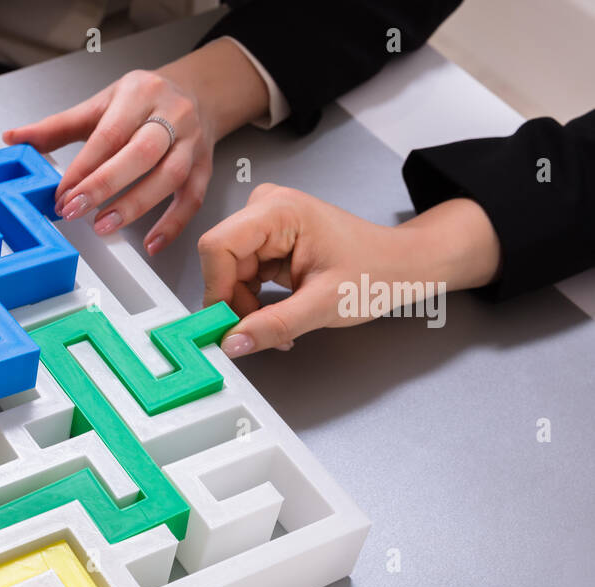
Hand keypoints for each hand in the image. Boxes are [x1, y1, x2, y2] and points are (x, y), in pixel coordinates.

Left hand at [4, 38, 269, 253]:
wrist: (197, 91)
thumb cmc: (142, 101)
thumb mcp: (99, 105)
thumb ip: (57, 127)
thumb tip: (13, 139)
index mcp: (140, 94)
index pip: (110, 134)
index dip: (84, 167)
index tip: (61, 193)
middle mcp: (172, 115)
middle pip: (142, 152)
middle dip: (106, 185)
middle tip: (74, 211)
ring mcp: (192, 142)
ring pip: (170, 176)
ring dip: (136, 205)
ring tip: (104, 226)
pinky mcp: (205, 167)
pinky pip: (192, 199)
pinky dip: (173, 224)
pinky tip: (150, 244)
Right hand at [199, 184, 502, 356]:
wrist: (403, 265)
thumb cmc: (376, 272)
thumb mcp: (324, 305)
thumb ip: (274, 325)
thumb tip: (231, 343)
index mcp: (278, 210)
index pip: (217, 247)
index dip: (217, 290)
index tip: (228, 326)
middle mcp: (265, 208)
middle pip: (220, 263)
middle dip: (235, 303)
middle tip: (261, 331)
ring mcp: (265, 225)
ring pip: (227, 274)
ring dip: (246, 307)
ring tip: (279, 325)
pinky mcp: (267, 242)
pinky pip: (241, 277)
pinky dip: (253, 302)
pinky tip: (277, 313)